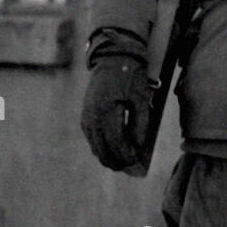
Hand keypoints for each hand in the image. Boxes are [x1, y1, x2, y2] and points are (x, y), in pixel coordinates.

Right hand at [80, 55, 151, 170]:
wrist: (112, 60)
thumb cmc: (130, 78)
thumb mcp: (141, 99)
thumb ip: (140, 125)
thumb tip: (137, 146)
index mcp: (106, 112)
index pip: (116, 144)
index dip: (126, 155)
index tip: (136, 161)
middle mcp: (92, 118)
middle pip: (102, 150)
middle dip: (117, 161)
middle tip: (129, 166)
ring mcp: (86, 118)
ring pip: (95, 147)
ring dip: (107, 157)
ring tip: (121, 162)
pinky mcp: (85, 116)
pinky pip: (91, 138)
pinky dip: (100, 147)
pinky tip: (111, 151)